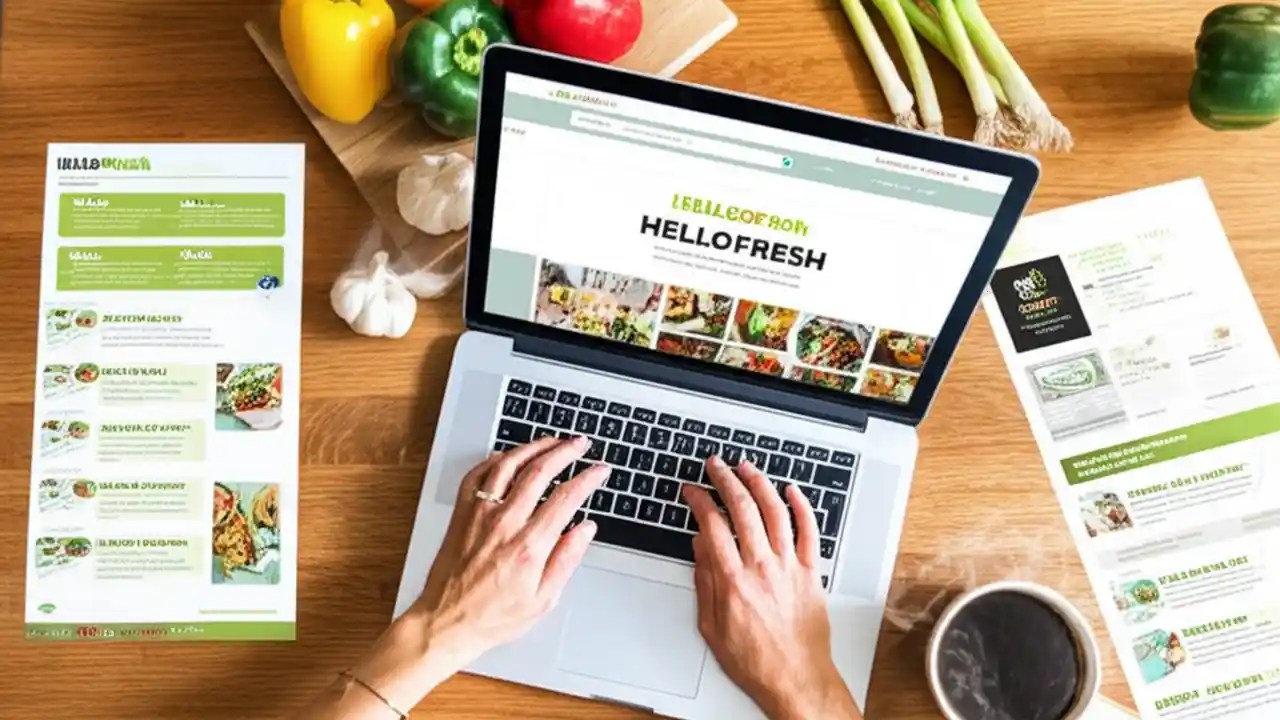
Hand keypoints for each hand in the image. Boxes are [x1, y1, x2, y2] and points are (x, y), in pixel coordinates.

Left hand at [417, 436, 605, 653]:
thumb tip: (585, 530)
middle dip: (565, 451)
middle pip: (539, 471)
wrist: (447, 621)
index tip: (599, 471)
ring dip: (533, 447)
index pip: (566, 498)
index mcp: (529, 546)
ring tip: (551, 441)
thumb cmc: (492, 616)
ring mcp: (479, 514)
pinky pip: (477, 474)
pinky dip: (495, 459)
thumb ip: (567, 560)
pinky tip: (508, 456)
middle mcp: (504, 524)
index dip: (588, 478)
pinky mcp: (461, 513)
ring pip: (508, 465)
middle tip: (579, 444)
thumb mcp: (543, 600)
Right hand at [684, 457, 860, 719]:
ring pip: (775, 511)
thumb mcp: (712, 626)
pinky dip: (801, 506)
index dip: (700, 501)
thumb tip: (700, 546)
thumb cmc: (755, 660)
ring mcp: (789, 567)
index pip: (712, 525)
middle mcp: (762, 567)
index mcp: (733, 580)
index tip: (692, 491)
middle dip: (725, 480)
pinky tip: (792, 490)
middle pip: (742, 509)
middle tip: (715, 466)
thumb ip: (705, 581)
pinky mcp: (811, 572)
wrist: (795, 678)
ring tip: (746, 467)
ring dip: (759, 483)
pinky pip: (809, 530)